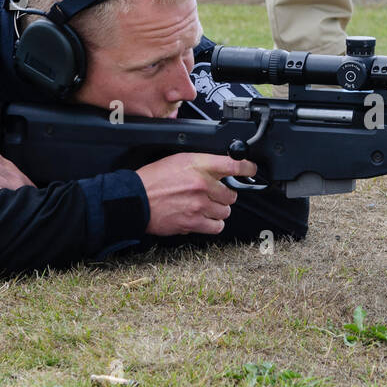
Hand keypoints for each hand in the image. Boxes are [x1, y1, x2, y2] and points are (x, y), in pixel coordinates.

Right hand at [135, 153, 257, 235]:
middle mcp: (201, 184)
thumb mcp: (178, 160)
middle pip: (231, 194)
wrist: (135, 199)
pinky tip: (205, 218)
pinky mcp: (194, 222)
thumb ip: (202, 164)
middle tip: (213, 194)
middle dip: (224, 195)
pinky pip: (217, 226)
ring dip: (218, 210)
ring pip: (226, 211)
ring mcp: (199, 205)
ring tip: (205, 207)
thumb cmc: (153, 180)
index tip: (251, 170)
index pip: (233, 164)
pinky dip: (213, 223)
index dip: (247, 168)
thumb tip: (221, 169)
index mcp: (198, 165)